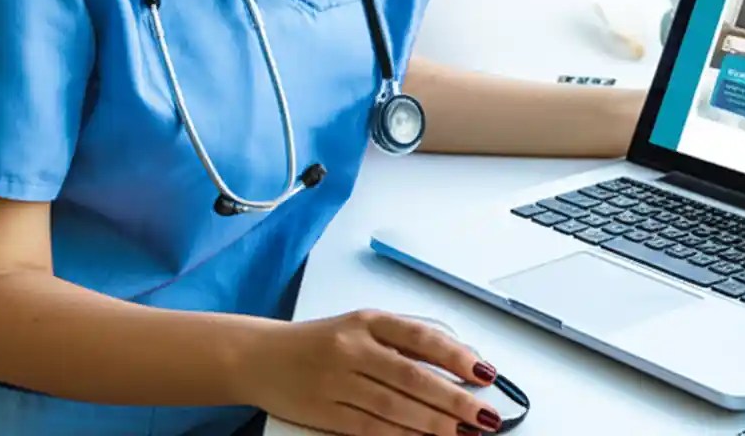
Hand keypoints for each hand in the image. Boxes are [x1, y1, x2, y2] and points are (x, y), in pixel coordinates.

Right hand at [247, 310, 502, 434]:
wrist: (259, 356)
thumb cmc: (320, 341)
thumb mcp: (360, 325)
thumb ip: (402, 341)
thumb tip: (457, 364)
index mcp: (367, 320)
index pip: (421, 337)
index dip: (457, 356)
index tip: (484, 373)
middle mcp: (353, 348)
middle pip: (412, 377)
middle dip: (454, 399)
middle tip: (485, 414)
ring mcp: (337, 381)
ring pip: (395, 407)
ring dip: (434, 424)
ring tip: (463, 432)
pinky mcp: (324, 411)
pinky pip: (370, 428)